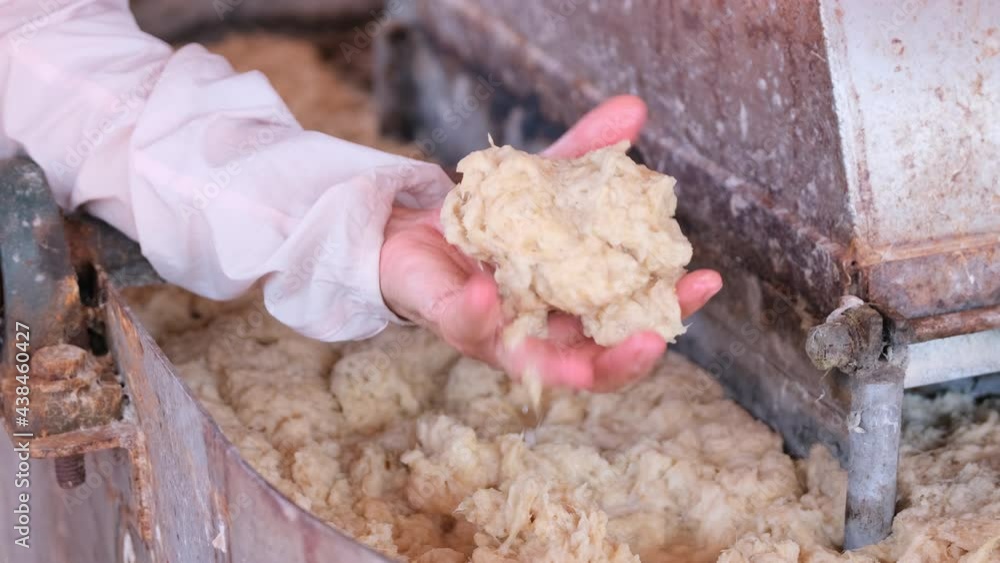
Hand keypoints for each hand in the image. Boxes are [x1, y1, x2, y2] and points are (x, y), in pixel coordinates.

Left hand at [380, 95, 721, 390]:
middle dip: (632, 359)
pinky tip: (489, 288)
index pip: (633, 320)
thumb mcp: (544, 183)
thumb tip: (633, 110)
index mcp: (576, 306)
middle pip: (598, 367)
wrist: (415, 227)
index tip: (707, 279)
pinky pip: (469, 327)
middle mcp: (544, 332)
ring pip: (541, 367)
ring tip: (597, 352)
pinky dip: (480, 313)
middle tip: (658, 337)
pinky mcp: (453, 323)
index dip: (671, 306)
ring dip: (572, 364)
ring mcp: (500, 334)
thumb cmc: (491, 220)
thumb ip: (587, 154)